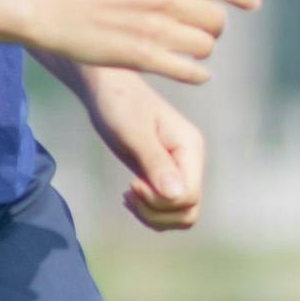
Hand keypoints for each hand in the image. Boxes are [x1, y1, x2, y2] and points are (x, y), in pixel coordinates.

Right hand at [23, 0, 257, 84]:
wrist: (48, 8)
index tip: (253, 4)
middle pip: (215, 18)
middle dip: (216, 27)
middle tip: (207, 32)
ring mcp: (153, 28)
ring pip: (204, 45)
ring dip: (204, 50)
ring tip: (193, 51)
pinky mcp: (141, 56)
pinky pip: (187, 70)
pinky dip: (198, 74)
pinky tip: (198, 74)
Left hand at [86, 72, 209, 233]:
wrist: (108, 86)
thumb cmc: (118, 103)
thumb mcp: (134, 132)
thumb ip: (155, 163)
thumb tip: (176, 196)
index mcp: (191, 148)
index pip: (190, 196)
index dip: (160, 201)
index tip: (132, 184)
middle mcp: (191, 161)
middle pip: (188, 211)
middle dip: (157, 213)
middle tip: (129, 194)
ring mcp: (180, 169)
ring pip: (180, 214)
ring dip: (152, 214)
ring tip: (128, 196)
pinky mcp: (165, 174)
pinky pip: (167, 207)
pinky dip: (149, 210)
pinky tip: (130, 195)